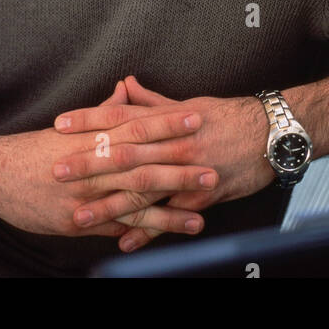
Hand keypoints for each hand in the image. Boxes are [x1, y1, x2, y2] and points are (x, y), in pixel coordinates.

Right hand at [0, 80, 222, 240]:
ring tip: (201, 215)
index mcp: (92, 137)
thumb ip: (103, 111)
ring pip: (133, 203)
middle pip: (141, 165)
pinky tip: (164, 238)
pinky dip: (139, 234)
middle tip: (212, 168)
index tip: (196, 118)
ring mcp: (86, 196)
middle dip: (178, 168)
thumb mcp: (69, 127)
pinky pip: (113, 229)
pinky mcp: (77, 222)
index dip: (167, 123)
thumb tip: (126, 89)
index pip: (136, 126)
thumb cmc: (33, 150)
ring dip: (169, 210)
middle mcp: (91, 165)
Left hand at [52, 75, 273, 251]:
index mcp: (166, 118)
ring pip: (142, 189)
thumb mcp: (188, 103)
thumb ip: (152, 100)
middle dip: (88, 163)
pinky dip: (147, 231)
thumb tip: (124, 84)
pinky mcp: (202, 196)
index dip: (89, 119)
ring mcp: (187, 171)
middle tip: (57, 170)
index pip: (119, 116)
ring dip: (109, 205)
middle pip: (124, 153)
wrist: (271, 133)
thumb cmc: (227, 116)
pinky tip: (124, 243)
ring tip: (79, 216)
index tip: (59, 124)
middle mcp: (173, 143)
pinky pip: (170, 217)